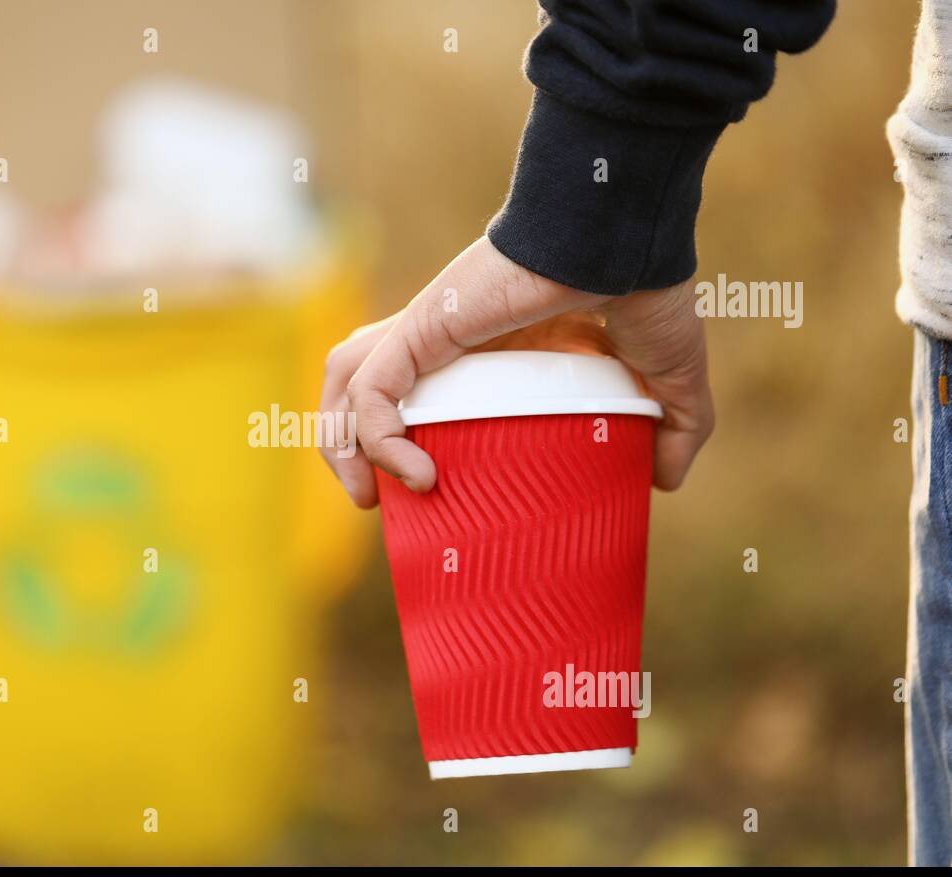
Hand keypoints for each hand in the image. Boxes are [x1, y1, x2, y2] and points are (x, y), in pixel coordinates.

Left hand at [318, 237, 712, 507]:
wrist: (633, 239)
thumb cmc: (649, 289)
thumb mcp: (670, 378)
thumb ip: (672, 429)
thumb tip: (665, 483)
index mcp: (480, 346)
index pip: (411, 386)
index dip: (396, 438)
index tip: (422, 491)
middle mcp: (442, 335)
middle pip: (355, 382)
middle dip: (346, 447)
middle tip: (375, 503)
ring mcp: (427, 327)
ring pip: (346, 379)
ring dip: (340, 443)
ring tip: (369, 497)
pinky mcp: (423, 326)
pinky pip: (371, 389)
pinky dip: (377, 438)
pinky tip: (417, 477)